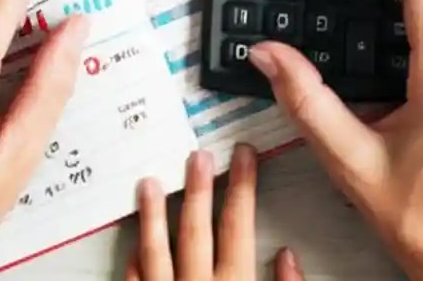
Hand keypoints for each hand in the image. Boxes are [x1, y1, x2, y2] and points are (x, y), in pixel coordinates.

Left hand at [129, 144, 303, 280]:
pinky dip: (134, 260)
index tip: (243, 155)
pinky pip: (133, 280)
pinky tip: (134, 242)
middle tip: (198, 156)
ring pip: (155, 251)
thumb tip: (288, 256)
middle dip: (198, 189)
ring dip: (152, 215)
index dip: (242, 187)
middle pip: (195, 230)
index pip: (238, 227)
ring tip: (149, 184)